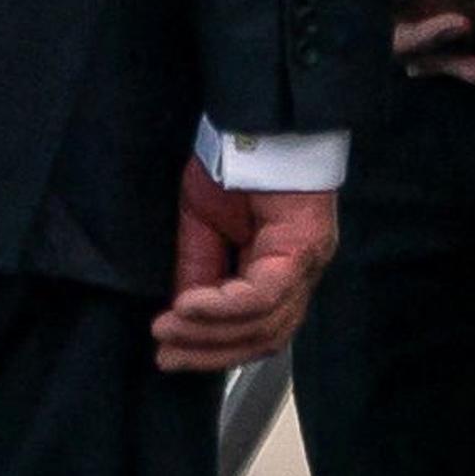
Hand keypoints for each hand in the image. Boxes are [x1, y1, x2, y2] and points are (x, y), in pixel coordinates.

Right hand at [155, 163, 340, 370]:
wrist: (258, 119)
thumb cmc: (235, 163)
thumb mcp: (202, 225)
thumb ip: (198, 271)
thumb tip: (182, 319)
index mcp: (280, 270)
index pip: (255, 330)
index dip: (212, 349)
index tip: (170, 355)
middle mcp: (300, 274)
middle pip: (263, 337)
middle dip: (210, 352)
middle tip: (167, 356)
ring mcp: (307, 263)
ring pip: (264, 324)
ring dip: (210, 333)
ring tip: (169, 330)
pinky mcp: (304, 248)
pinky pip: (263, 294)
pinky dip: (223, 306)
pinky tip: (188, 307)